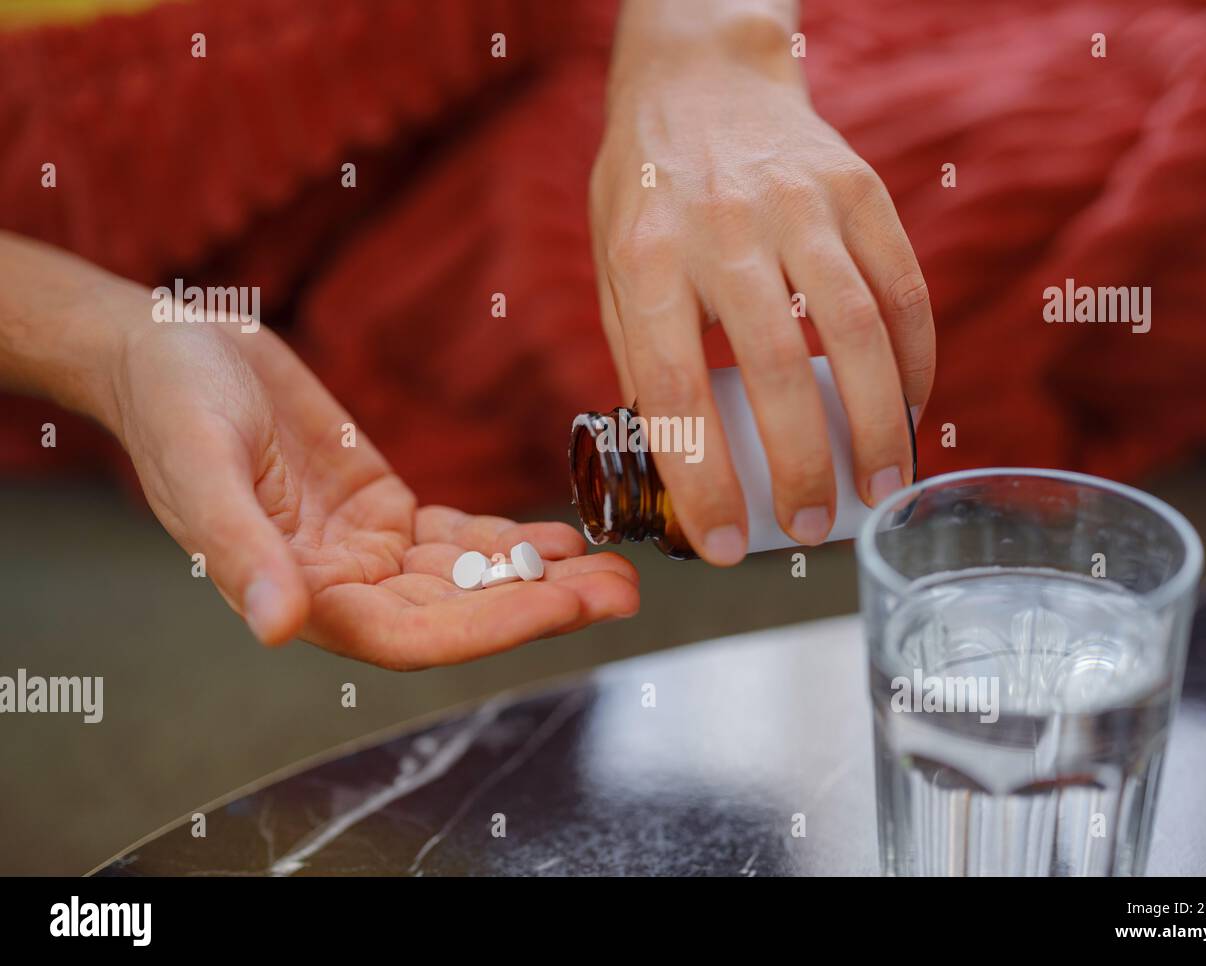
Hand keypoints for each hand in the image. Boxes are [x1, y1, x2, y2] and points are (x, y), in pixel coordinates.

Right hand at [99, 286, 637, 668]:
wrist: (170, 346)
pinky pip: (459, 538)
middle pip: (458, 613)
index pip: (412, 635)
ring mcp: (366, 549)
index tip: (561, 606)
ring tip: (616, 570)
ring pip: (469, 579)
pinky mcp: (383, 508)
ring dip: (542, 578)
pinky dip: (511, 541)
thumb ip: (242, 551)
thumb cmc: (169, 405)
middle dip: (540, 607)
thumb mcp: (200, 469)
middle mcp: (341, 584)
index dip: (490, 628)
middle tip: (621, 593)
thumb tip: (278, 626)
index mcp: (298, 593)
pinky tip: (564, 538)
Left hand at [589, 10, 934, 564]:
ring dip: (878, 425)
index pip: (673, 395)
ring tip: (883, 488)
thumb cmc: (651, 196)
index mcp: (648, 261)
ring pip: (858, 331)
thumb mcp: (615, 272)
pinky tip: (911, 407)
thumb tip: (686, 460)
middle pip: (776, 370)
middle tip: (811, 528)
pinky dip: (917, 358)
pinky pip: (904, 287)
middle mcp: (723, 229)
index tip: (722, 546)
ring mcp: (799, 203)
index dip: (702, 482)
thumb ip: (645, 358)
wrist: (704, 80)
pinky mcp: (859, 189)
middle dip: (802, 468)